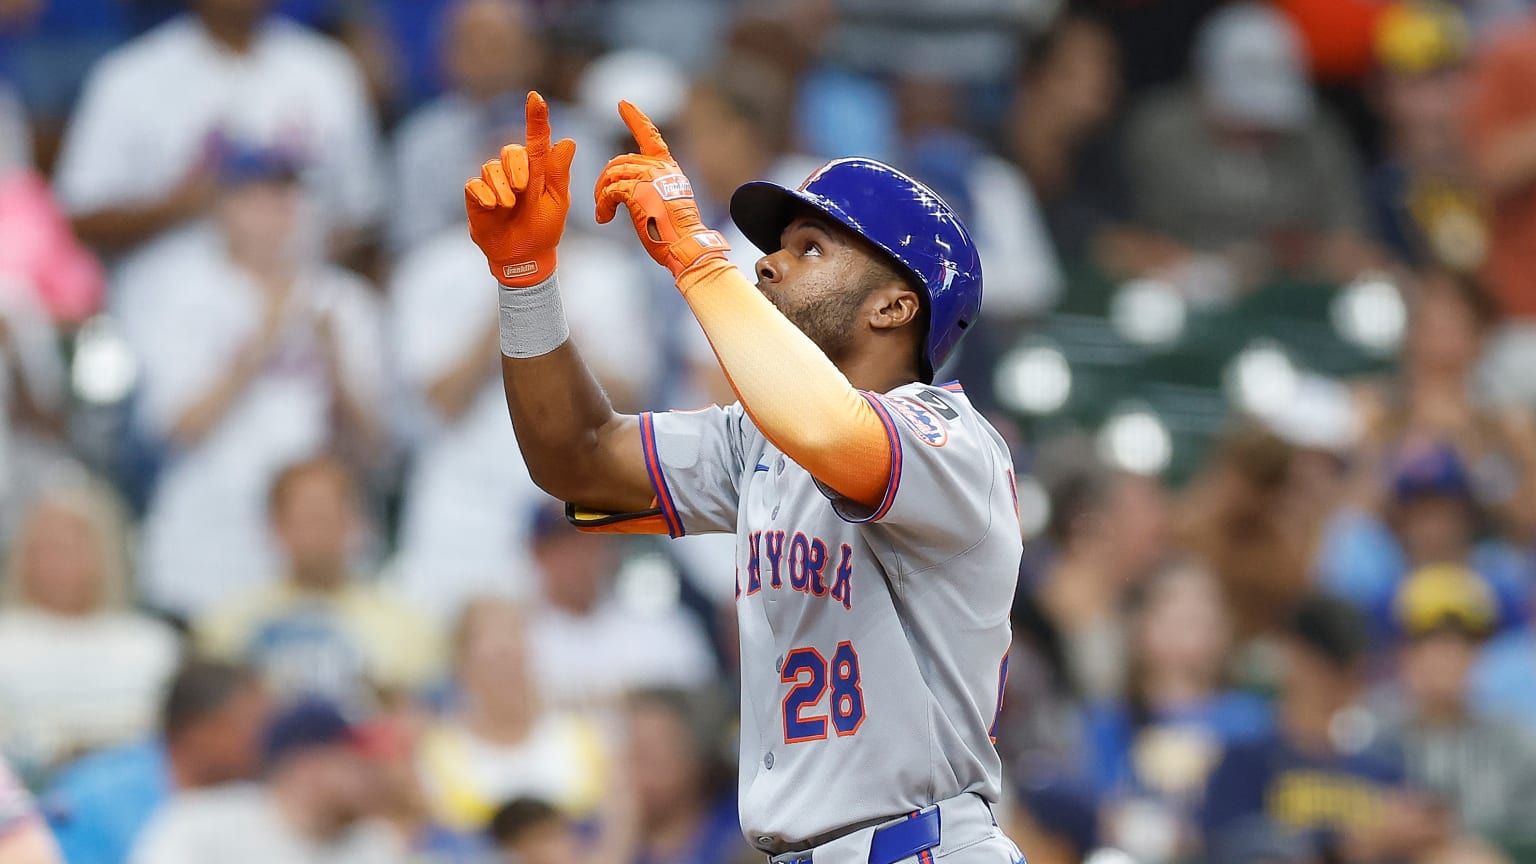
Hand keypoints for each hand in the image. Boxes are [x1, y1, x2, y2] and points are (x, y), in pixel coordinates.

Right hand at [465, 91, 576, 286]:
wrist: (524, 256)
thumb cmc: (544, 227)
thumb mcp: (557, 202)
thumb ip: (559, 173)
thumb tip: (569, 141)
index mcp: (539, 169)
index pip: (537, 139)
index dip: (536, 118)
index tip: (535, 97)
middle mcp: (514, 171)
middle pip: (510, 150)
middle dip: (516, 166)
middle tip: (523, 188)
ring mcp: (494, 182)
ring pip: (491, 167)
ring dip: (501, 186)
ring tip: (508, 205)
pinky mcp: (477, 196)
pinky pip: (474, 184)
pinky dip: (484, 194)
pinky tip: (492, 206)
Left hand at [594, 101, 729, 278]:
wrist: (686, 246)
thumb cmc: (676, 233)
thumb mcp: (665, 201)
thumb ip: (650, 186)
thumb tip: (623, 185)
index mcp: (668, 168)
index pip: (650, 135)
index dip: (635, 118)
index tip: (622, 103)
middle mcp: (660, 168)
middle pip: (620, 161)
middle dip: (605, 180)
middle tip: (601, 201)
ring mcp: (649, 178)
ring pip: (612, 175)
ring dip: (602, 195)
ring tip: (604, 213)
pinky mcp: (638, 192)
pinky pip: (611, 191)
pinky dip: (603, 205)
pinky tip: (605, 219)